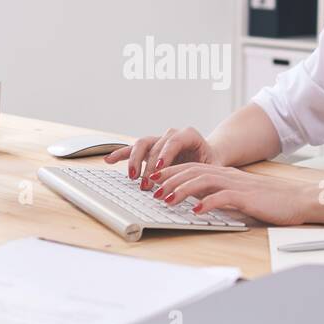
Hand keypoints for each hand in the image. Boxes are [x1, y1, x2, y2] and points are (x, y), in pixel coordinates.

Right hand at [104, 127, 222, 189]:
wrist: (209, 157)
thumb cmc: (211, 164)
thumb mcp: (214, 169)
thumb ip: (206, 175)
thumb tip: (197, 188)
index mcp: (189, 135)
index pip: (174, 141)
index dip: (165, 154)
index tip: (160, 169)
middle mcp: (172, 134)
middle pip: (155, 145)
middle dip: (149, 165)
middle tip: (147, 184)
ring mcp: (160, 140)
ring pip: (142, 144)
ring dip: (134, 160)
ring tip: (132, 176)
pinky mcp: (150, 148)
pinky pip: (133, 149)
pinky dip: (121, 154)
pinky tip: (109, 160)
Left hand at [146, 162, 314, 225]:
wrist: (300, 199)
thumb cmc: (272, 200)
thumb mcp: (241, 195)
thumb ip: (221, 195)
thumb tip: (199, 203)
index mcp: (226, 174)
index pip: (193, 168)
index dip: (172, 172)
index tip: (155, 180)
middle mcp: (229, 176)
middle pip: (193, 171)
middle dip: (170, 179)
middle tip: (152, 189)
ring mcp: (238, 185)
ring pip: (203, 181)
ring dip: (181, 190)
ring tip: (166, 199)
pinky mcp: (247, 197)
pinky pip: (223, 197)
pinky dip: (207, 203)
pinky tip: (195, 211)